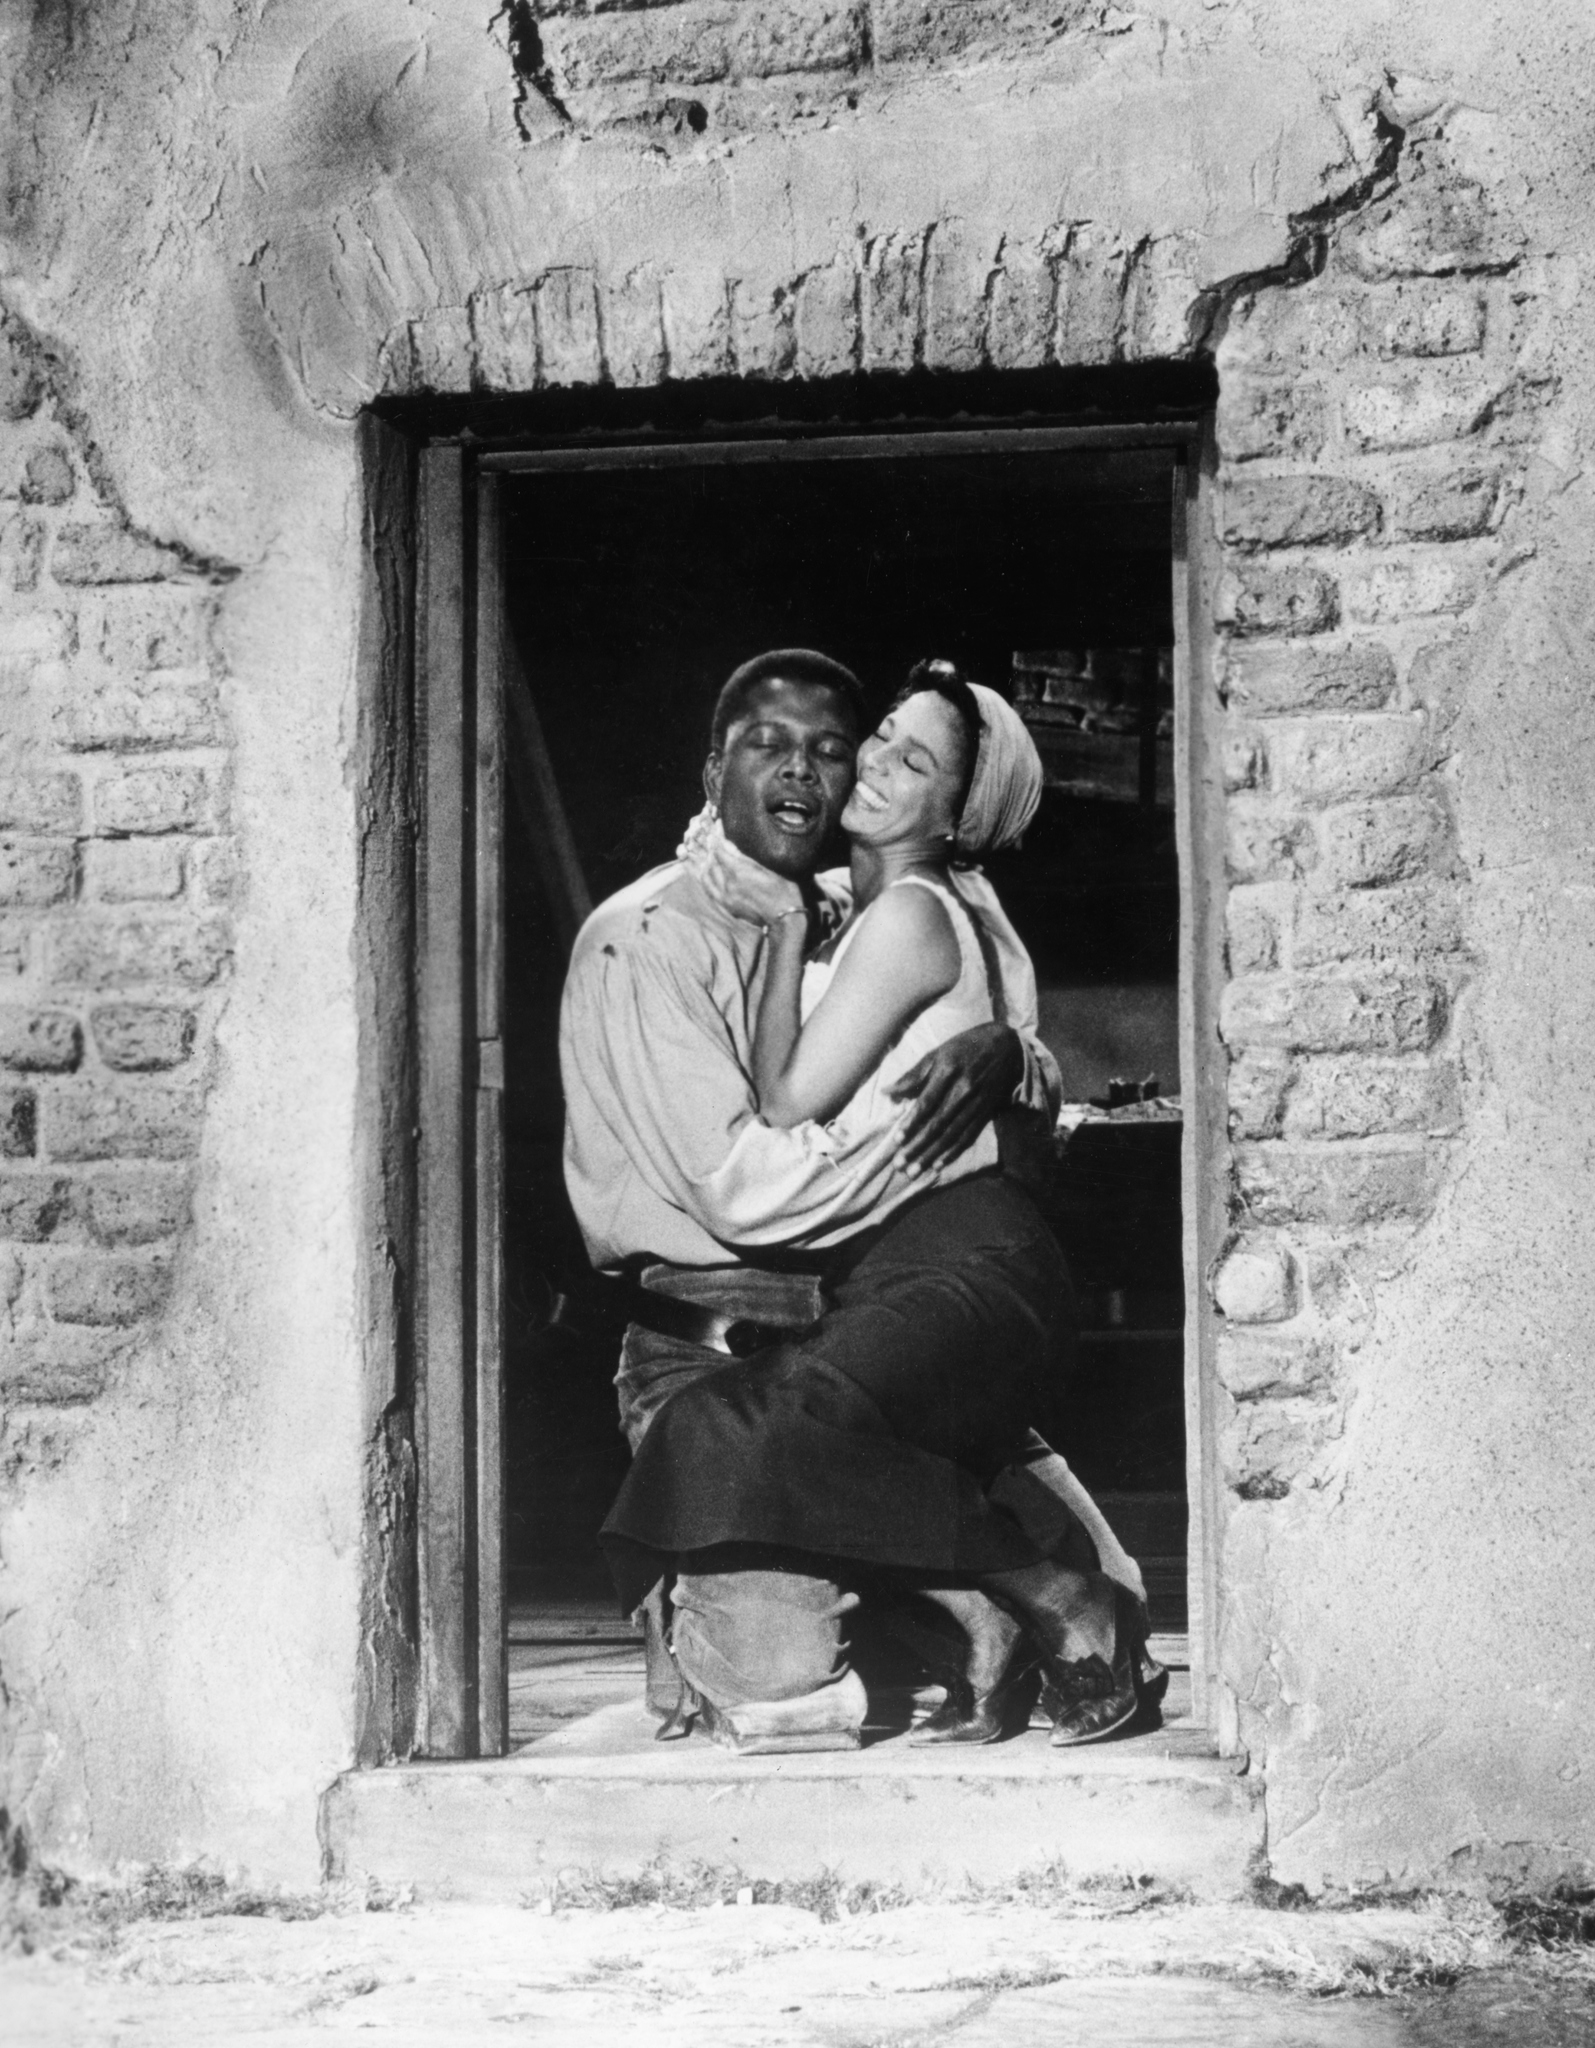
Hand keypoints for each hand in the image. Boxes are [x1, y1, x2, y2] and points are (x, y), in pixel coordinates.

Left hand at [691, 819, 805, 929]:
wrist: (784, 918)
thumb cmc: (784, 890)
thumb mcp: (768, 868)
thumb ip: (744, 857)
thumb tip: (727, 844)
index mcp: (739, 872)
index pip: (719, 848)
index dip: (715, 834)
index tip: (714, 823)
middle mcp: (727, 884)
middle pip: (709, 860)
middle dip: (704, 843)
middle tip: (700, 829)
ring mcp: (725, 896)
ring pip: (705, 874)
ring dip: (699, 858)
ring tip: (693, 846)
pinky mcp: (726, 905)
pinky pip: (707, 888)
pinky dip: (701, 875)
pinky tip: (699, 867)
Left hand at [886, 1021, 1022, 1168]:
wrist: (1008, 1046)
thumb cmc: (966, 1047)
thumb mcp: (938, 1052)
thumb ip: (913, 1074)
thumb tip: (887, 1092)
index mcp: (948, 1071)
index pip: (927, 1103)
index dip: (911, 1123)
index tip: (897, 1140)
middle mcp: (963, 1090)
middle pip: (937, 1124)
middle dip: (917, 1147)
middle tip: (900, 1165)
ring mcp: (976, 1103)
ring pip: (951, 1135)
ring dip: (931, 1155)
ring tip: (914, 1171)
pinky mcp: (986, 1112)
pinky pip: (968, 1136)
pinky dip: (953, 1152)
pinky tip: (939, 1165)